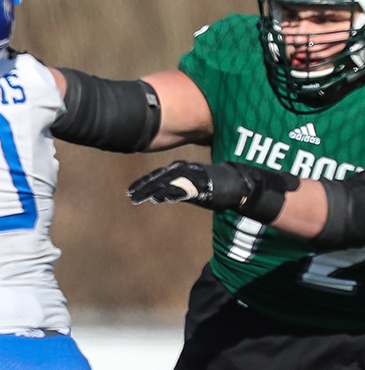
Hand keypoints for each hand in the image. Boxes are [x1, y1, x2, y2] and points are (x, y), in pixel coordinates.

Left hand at [127, 160, 253, 210]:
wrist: (240, 183)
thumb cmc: (217, 184)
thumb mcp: (193, 185)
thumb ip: (178, 187)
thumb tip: (161, 195)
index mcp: (184, 170)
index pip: (159, 175)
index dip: (145, 182)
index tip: (131, 190)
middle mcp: (186, 172)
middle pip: (159, 178)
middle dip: (143, 186)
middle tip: (130, 194)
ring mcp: (193, 179)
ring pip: (167, 184)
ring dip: (152, 191)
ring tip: (138, 198)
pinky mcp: (201, 188)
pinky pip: (183, 191)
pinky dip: (170, 194)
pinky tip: (158, 199)